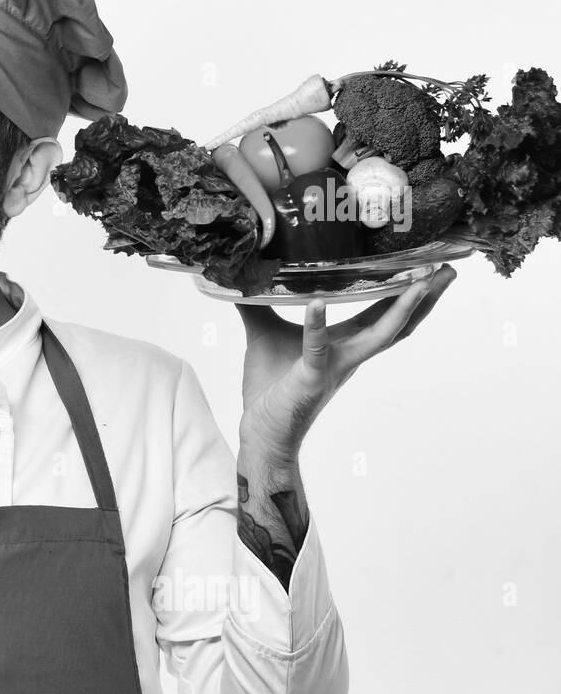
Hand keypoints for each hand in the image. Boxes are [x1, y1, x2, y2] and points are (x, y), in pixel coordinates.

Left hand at [236, 264, 457, 458]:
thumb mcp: (264, 334)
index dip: (407, 291)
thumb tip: (245, 275)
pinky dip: (316, 326)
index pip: (383, 313)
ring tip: (419, 282)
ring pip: (379, 336)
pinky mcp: (311, 378)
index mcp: (344, 342)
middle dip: (425, 297)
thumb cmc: (270, 385)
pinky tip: (317, 303)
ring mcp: (335, 367)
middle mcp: (349, 354)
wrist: (260, 429)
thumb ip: (260, 304)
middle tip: (447, 269)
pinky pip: (316, 349)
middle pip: (398, 323)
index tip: (427, 264)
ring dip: (401, 309)